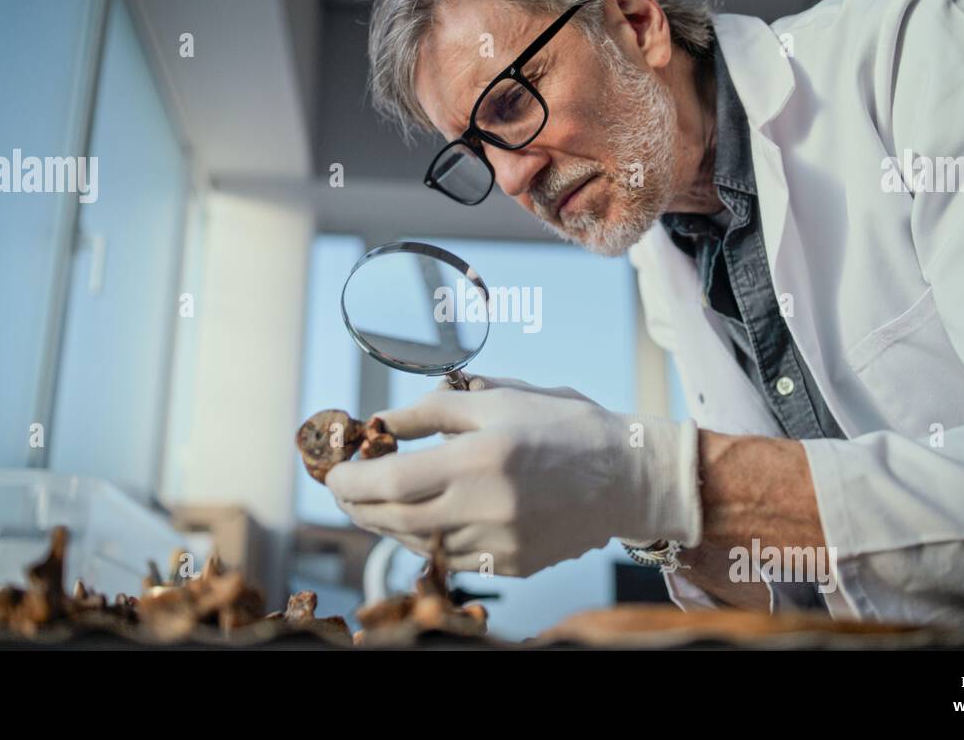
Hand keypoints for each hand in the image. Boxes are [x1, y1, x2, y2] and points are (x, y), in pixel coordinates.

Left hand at [324, 377, 702, 575]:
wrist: (629, 475)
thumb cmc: (565, 425)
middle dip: (360, 507)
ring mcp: (500, 542)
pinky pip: (454, 558)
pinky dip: (430, 540)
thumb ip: (433, 412)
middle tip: (344, 491)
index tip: (334, 475)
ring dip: (390, 525)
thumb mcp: (498, 400)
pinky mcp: (514, 564)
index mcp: (478, 458)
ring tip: (380, 503)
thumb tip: (382, 422)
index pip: (388, 482)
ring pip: (420, 544)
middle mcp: (485, 506)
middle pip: (394, 520)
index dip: (350, 483)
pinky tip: (426, 520)